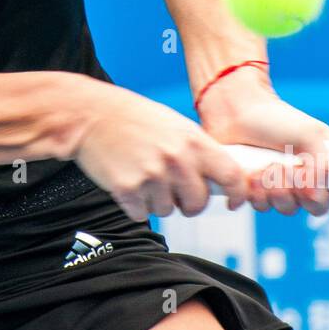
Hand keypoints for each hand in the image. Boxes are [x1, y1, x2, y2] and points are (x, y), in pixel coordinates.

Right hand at [69, 83, 251, 221]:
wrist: (90, 115)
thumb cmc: (134, 118)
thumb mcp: (176, 125)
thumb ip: (199, 150)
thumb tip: (223, 177)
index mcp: (193, 141)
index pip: (231, 175)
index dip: (237, 194)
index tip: (233, 202)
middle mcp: (176, 160)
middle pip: (198, 203)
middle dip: (188, 203)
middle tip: (173, 190)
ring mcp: (152, 176)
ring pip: (167, 210)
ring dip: (157, 201)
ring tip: (143, 176)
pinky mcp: (128, 189)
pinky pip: (142, 214)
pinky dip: (135, 205)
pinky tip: (128, 181)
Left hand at [196, 69, 328, 216]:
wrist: (236, 112)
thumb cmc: (277, 119)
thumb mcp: (309, 132)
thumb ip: (322, 159)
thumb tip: (320, 186)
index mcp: (327, 165)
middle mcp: (307, 181)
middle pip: (318, 207)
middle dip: (306, 194)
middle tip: (292, 173)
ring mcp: (281, 189)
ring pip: (288, 209)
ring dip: (278, 190)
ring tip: (266, 166)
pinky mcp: (258, 193)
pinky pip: (262, 206)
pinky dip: (257, 192)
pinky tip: (252, 173)